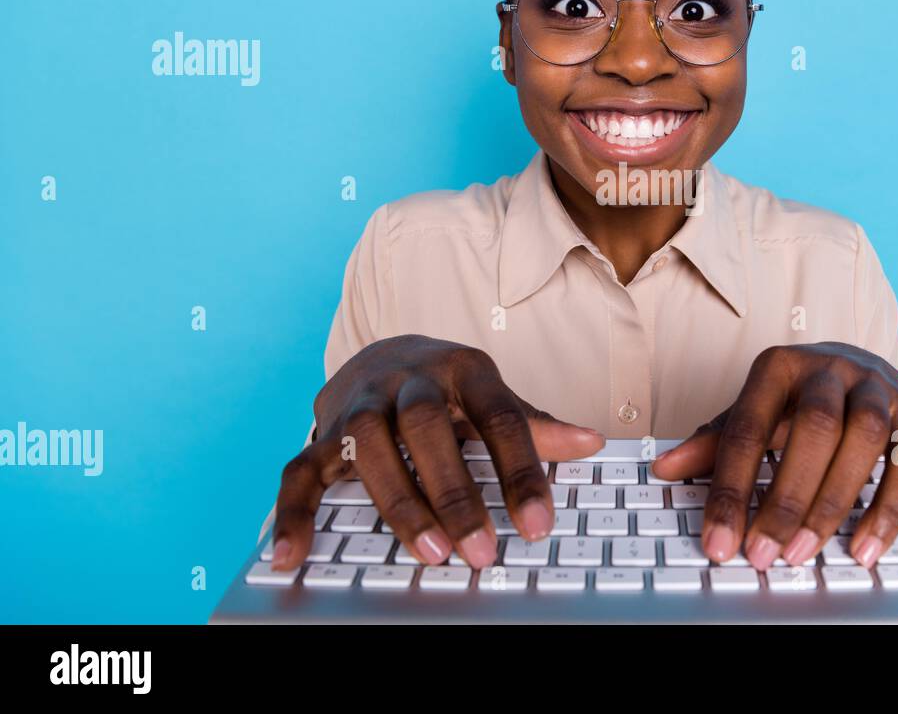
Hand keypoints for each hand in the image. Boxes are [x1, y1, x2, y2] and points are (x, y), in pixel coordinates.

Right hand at [271, 334, 604, 571]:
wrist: (386, 352)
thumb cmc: (453, 388)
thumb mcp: (496, 397)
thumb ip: (536, 426)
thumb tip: (591, 443)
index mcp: (464, 367)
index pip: (499, 416)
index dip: (520, 471)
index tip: (538, 524)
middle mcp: (409, 378)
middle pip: (427, 426)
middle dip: (454, 491)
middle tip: (480, 550)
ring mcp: (360, 402)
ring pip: (368, 446)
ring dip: (399, 504)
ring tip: (431, 555)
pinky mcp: (322, 431)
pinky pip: (298, 471)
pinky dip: (294, 515)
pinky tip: (294, 557)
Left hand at [650, 341, 897, 570]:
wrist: (855, 361)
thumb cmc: (794, 397)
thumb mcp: (752, 410)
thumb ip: (713, 441)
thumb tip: (663, 470)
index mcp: (779, 365)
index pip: (748, 428)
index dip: (731, 488)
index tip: (720, 542)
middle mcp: (830, 368)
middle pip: (814, 428)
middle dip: (786, 498)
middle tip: (766, 553)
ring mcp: (876, 385)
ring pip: (864, 439)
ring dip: (835, 503)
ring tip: (806, 552)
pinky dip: (889, 510)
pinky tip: (866, 548)